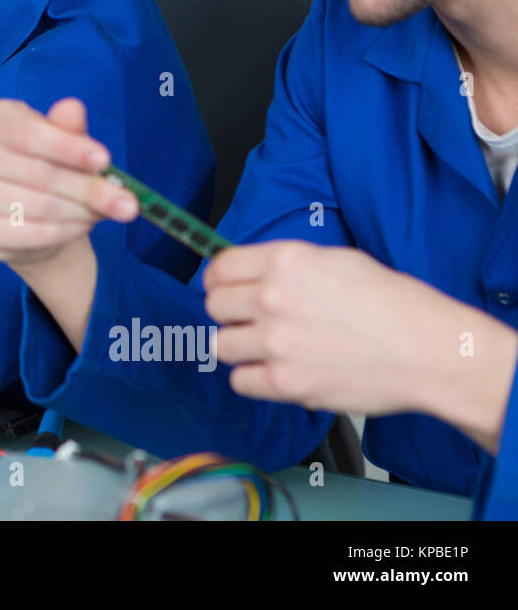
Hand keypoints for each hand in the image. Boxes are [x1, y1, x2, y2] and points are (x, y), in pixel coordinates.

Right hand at [0, 98, 136, 267]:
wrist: (34, 213)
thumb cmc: (50, 164)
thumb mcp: (66, 142)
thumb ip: (69, 129)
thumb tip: (73, 109)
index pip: (25, 132)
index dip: (66, 146)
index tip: (104, 160)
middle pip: (36, 172)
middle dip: (88, 188)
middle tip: (127, 203)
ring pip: (37, 205)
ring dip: (81, 212)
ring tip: (104, 212)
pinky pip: (29, 233)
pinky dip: (65, 232)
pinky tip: (83, 226)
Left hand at [204, 241, 488, 420]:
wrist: (428, 350)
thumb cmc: (393, 304)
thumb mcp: (336, 260)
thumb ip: (287, 265)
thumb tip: (250, 273)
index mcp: (286, 261)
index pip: (220, 267)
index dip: (220, 280)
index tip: (225, 289)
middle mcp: (274, 297)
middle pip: (215, 306)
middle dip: (231, 314)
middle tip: (254, 322)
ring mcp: (277, 342)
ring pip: (221, 345)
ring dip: (240, 348)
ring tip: (269, 349)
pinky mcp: (286, 382)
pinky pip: (240, 382)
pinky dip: (254, 380)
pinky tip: (277, 372)